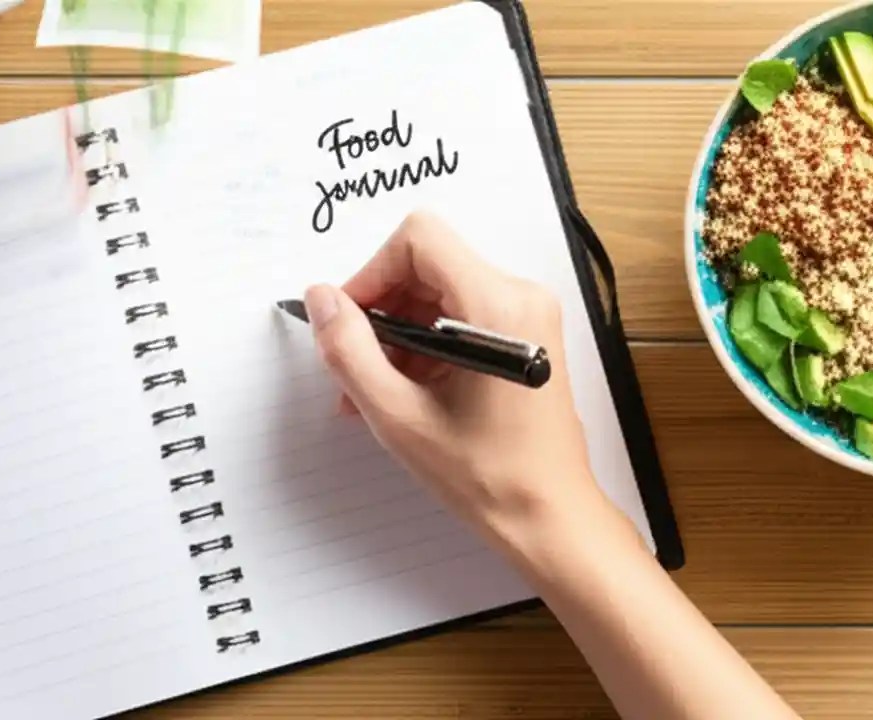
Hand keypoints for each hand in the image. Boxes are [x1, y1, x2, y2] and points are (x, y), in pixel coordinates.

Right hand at [302, 211, 621, 554]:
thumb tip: (323, 300)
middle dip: (382, 310)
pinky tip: (404, 392)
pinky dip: (426, 345)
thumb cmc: (491, 476)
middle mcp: (522, 298)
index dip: (372, 272)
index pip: (420, 240)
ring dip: (399, 333)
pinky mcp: (526, 336)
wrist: (549, 516)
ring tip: (372, 391)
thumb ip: (350, 350)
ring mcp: (528, 316)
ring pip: (441, 292)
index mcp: (498, 307)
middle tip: (353, 363)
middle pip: (429, 264)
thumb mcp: (399, 416)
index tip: (348, 318)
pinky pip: (462, 316)